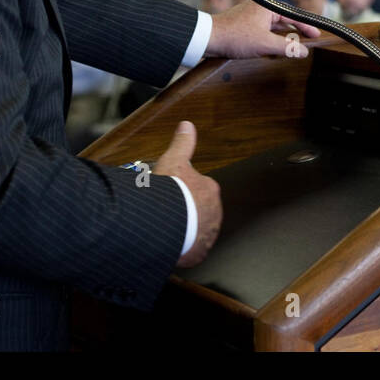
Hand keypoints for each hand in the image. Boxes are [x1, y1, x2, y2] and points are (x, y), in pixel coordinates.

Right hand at [153, 121, 221, 268]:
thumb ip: (182, 143)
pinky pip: (191, 251)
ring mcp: (208, 235)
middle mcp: (214, 214)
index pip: (198, 191)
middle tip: (165, 214)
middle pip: (198, 213)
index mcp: (210, 191)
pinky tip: (168, 246)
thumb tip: (187, 125)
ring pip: (196, 232)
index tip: (171, 197)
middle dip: (185, 214)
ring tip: (165, 231)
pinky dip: (182, 250)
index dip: (182, 193)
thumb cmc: (171, 192)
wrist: (167, 223)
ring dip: (184, 232)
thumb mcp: (174, 161)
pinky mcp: (199, 253)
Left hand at [204, 0, 320, 59]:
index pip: (293, 15)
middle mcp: (260, 7)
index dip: (306, 26)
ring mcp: (251, 15)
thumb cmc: (234, 37)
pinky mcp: (244, 24)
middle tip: (307, 40)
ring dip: (282, 37)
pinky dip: (271, 38)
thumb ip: (288, 48)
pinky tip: (272, 49)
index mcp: (267, 7)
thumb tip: (303, 52)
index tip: (316, 35)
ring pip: (273, 26)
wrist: (207, 38)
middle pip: (284, 19)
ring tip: (292, 47)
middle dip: (295, 31)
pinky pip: (263, 30)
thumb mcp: (266, 44)